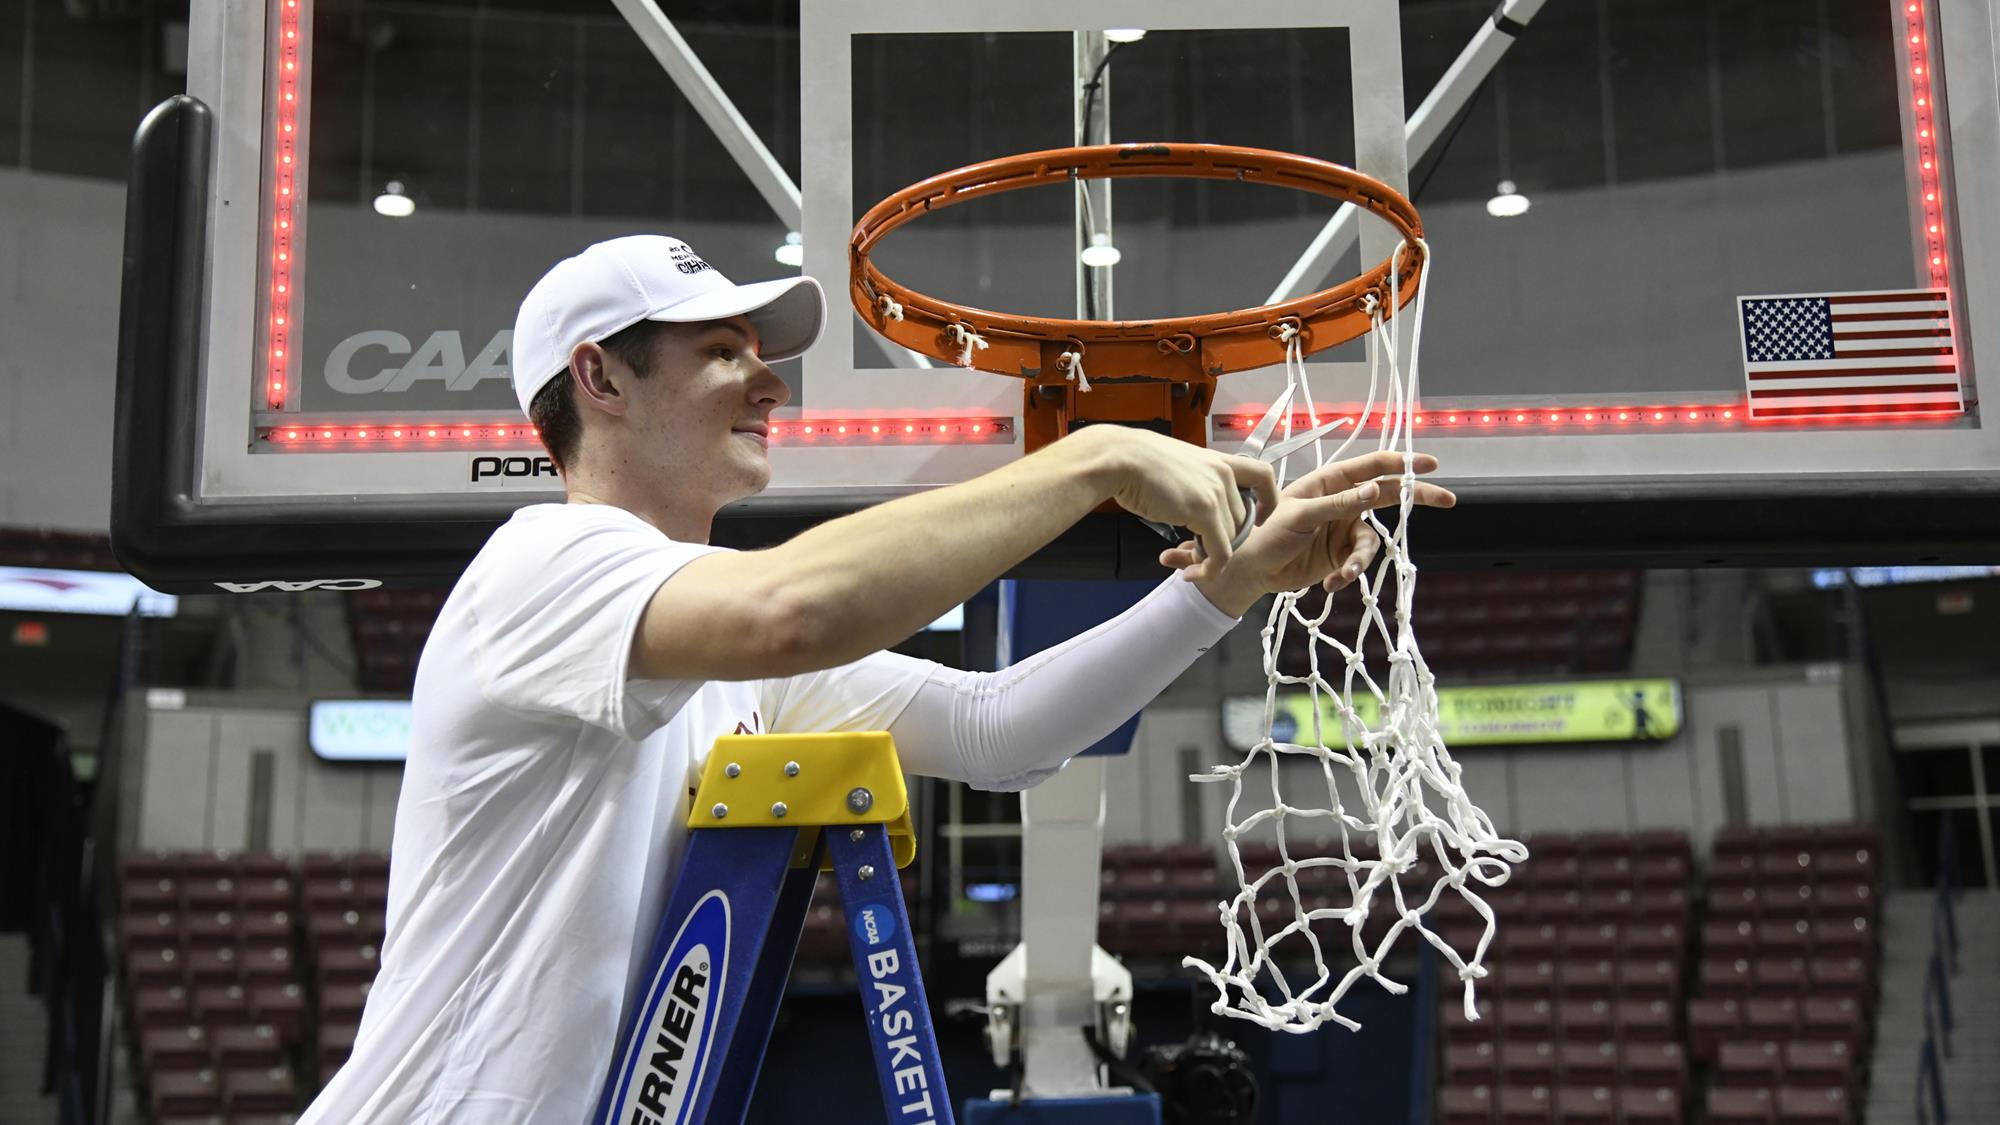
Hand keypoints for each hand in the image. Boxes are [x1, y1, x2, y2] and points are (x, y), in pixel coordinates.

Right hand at [1095, 427, 1281, 580]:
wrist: (1121, 459)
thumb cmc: (1137, 459)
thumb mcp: (1177, 465)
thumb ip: (1194, 481)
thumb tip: (1190, 502)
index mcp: (1219, 460)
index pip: (1263, 475)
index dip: (1268, 499)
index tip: (1259, 517)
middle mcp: (1224, 474)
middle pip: (1242, 517)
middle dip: (1227, 538)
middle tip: (1203, 549)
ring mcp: (1216, 493)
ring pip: (1232, 537)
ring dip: (1214, 555)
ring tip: (1191, 560)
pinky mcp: (1205, 512)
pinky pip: (1221, 551)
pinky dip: (1211, 568)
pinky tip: (1195, 573)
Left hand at [1164, 451, 1456, 615]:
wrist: (1247, 569)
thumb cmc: (1265, 532)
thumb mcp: (1302, 515)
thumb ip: (1340, 504)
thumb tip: (1377, 489)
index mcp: (1330, 482)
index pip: (1373, 466)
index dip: (1403, 463)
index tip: (1430, 464)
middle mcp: (1341, 502)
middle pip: (1388, 495)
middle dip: (1417, 498)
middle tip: (1449, 500)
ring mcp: (1341, 529)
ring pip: (1371, 542)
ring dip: (1359, 561)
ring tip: (1342, 575)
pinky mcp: (1338, 555)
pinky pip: (1356, 564)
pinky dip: (1346, 575)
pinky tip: (1329, 584)